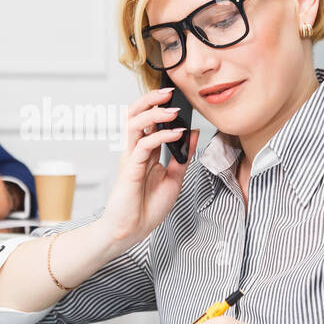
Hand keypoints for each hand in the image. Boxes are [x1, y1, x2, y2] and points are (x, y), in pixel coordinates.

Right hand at [98, 86, 198, 251]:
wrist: (132, 231)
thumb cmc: (147, 208)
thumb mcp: (174, 179)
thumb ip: (182, 156)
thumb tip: (192, 134)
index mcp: (145, 152)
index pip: (148, 120)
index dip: (160, 107)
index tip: (177, 98)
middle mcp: (135, 151)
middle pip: (135, 115)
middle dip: (150, 100)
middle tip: (169, 92)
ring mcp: (131, 158)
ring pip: (134, 124)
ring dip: (154, 113)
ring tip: (173, 110)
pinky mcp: (130, 168)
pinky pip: (144, 145)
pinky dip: (161, 136)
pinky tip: (175, 134)